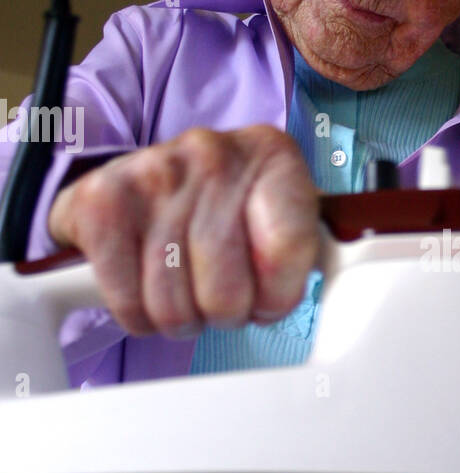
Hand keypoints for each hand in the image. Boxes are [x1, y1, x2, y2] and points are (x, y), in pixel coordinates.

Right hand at [47, 125, 320, 337]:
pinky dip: (136, 314)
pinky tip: (144, 287)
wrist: (134, 181)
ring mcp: (155, 173)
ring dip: (179, 318)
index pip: (289, 252)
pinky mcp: (102, 201)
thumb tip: (343, 279)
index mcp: (273, 156)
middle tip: (217, 296)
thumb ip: (307, 247)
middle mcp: (214, 154)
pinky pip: (128, 301)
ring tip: (182, 290)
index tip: (268, 299)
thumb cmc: (217, 207)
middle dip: (223, 314)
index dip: (277, 298)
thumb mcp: (275, 215)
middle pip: (227, 294)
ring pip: (174, 305)